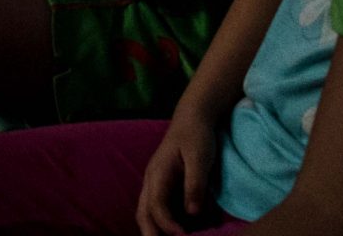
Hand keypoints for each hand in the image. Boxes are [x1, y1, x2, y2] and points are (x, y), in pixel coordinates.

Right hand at [135, 112, 220, 235]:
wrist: (192, 117)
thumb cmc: (196, 135)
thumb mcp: (200, 158)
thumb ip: (195, 184)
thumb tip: (192, 213)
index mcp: (158, 173)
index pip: (156, 205)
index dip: (167, 224)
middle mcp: (152, 180)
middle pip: (143, 212)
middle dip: (150, 233)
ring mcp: (155, 182)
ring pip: (146, 211)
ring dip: (153, 229)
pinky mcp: (163, 184)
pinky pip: (156, 207)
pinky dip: (160, 222)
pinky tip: (174, 231)